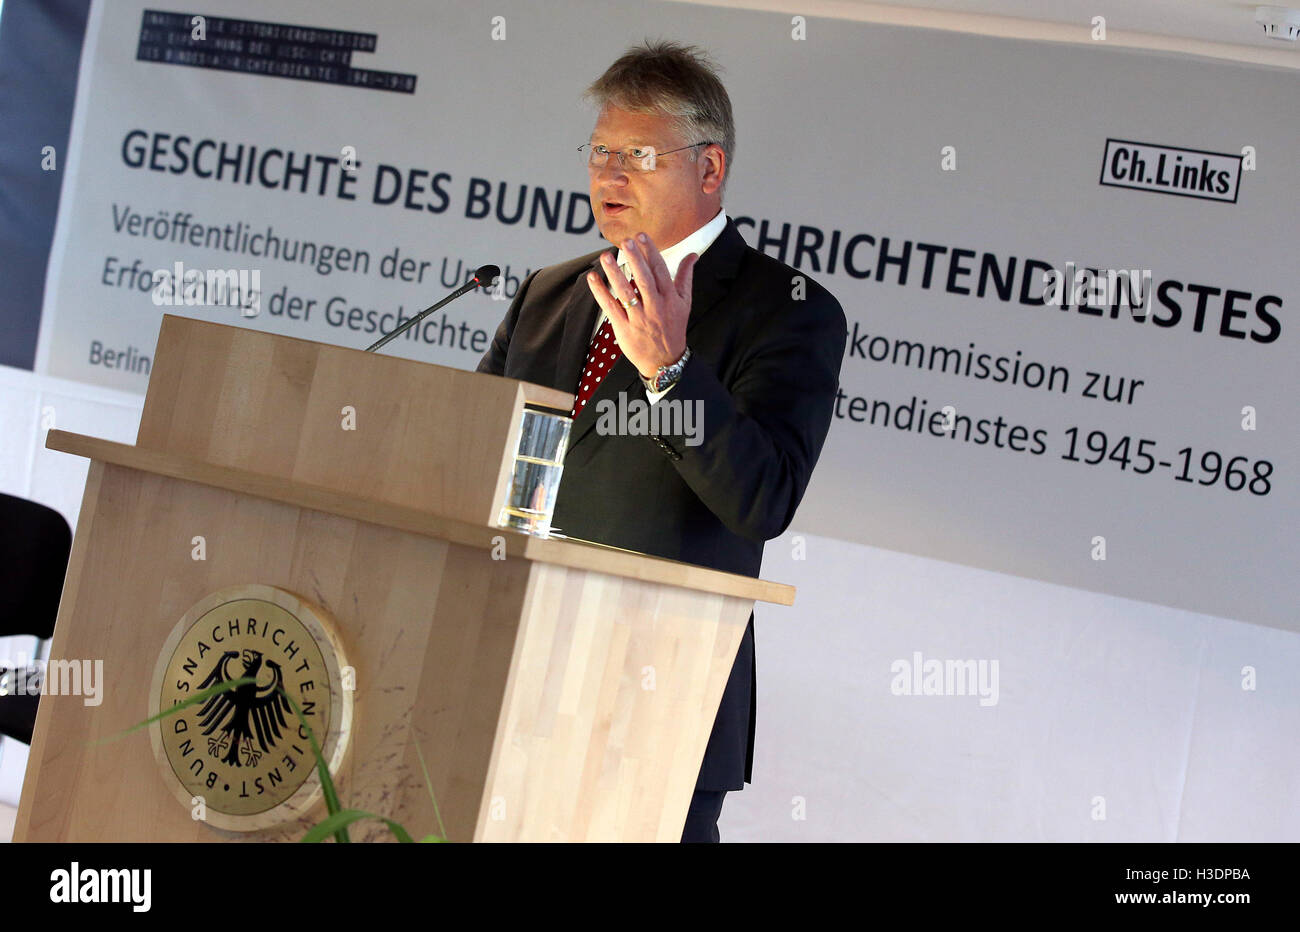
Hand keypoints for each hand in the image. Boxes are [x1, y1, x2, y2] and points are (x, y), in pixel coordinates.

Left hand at [586, 233, 696, 377]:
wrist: (665, 361)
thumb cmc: (674, 328)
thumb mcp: (685, 302)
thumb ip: (685, 276)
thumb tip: (692, 255)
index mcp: (670, 298)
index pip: (660, 271)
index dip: (650, 252)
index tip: (641, 236)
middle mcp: (655, 307)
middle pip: (644, 280)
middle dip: (635, 260)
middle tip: (626, 241)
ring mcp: (639, 318)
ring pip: (626, 293)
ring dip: (615, 274)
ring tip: (606, 257)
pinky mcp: (624, 328)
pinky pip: (610, 308)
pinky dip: (601, 293)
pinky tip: (593, 278)